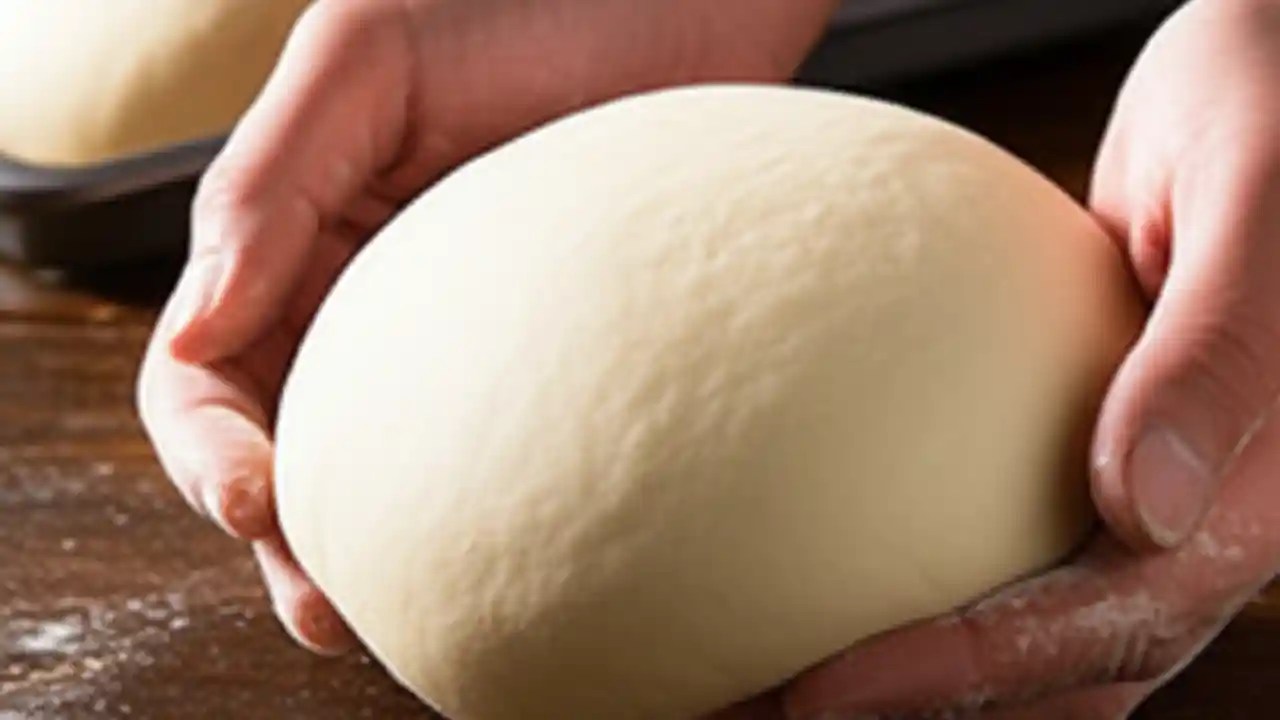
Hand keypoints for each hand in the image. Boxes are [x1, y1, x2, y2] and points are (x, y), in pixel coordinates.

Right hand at [137, 0, 836, 653]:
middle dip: (285, 535)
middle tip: (326, 605)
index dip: (210, 446)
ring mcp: (454, 337)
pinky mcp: (547, 356)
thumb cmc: (530, 1)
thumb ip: (269, 181)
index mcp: (293, 237)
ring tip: (383, 621)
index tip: (258, 500)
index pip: (206, 367)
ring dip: (370, 552)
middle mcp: (363, 299)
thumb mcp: (368, 59)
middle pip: (287, 444)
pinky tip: (500, 556)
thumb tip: (201, 326)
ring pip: (383, 469)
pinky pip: (495, 450)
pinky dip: (477, 513)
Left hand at [779, 0, 1279, 715]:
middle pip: (1066, 662)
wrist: (1270, 76)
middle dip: (922, 706)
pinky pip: (1015, 541)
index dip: (966, 674)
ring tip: (777, 683)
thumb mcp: (1259, 203)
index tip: (818, 697)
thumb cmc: (1275, 106)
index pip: (1108, 621)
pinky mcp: (1095, 452)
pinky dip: (932, 581)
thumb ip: (1220, 352)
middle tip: (766, 712)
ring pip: (1042, 624)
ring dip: (921, 672)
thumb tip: (1138, 503)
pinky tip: (827, 577)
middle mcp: (1207, 513)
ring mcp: (1150, 490)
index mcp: (1260, 489)